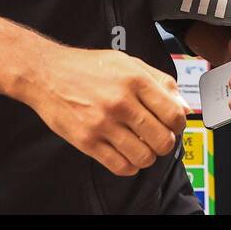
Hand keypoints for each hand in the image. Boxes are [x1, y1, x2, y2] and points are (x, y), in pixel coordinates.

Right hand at [24, 46, 193, 176]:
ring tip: (141, 146)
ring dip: (148, 156)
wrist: (46, 73)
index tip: (172, 126)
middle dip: (165, 143)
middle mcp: (121, 102)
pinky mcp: (87, 141)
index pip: (174, 114)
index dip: (178, 125)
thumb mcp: (128, 62)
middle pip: (162, 140)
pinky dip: (130, 166)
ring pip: (144, 156)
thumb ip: (160, 82)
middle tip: (157, 138)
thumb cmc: (88, 67)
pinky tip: (126, 155)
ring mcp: (103, 123)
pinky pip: (121, 166)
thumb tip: (184, 107)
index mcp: (135, 79)